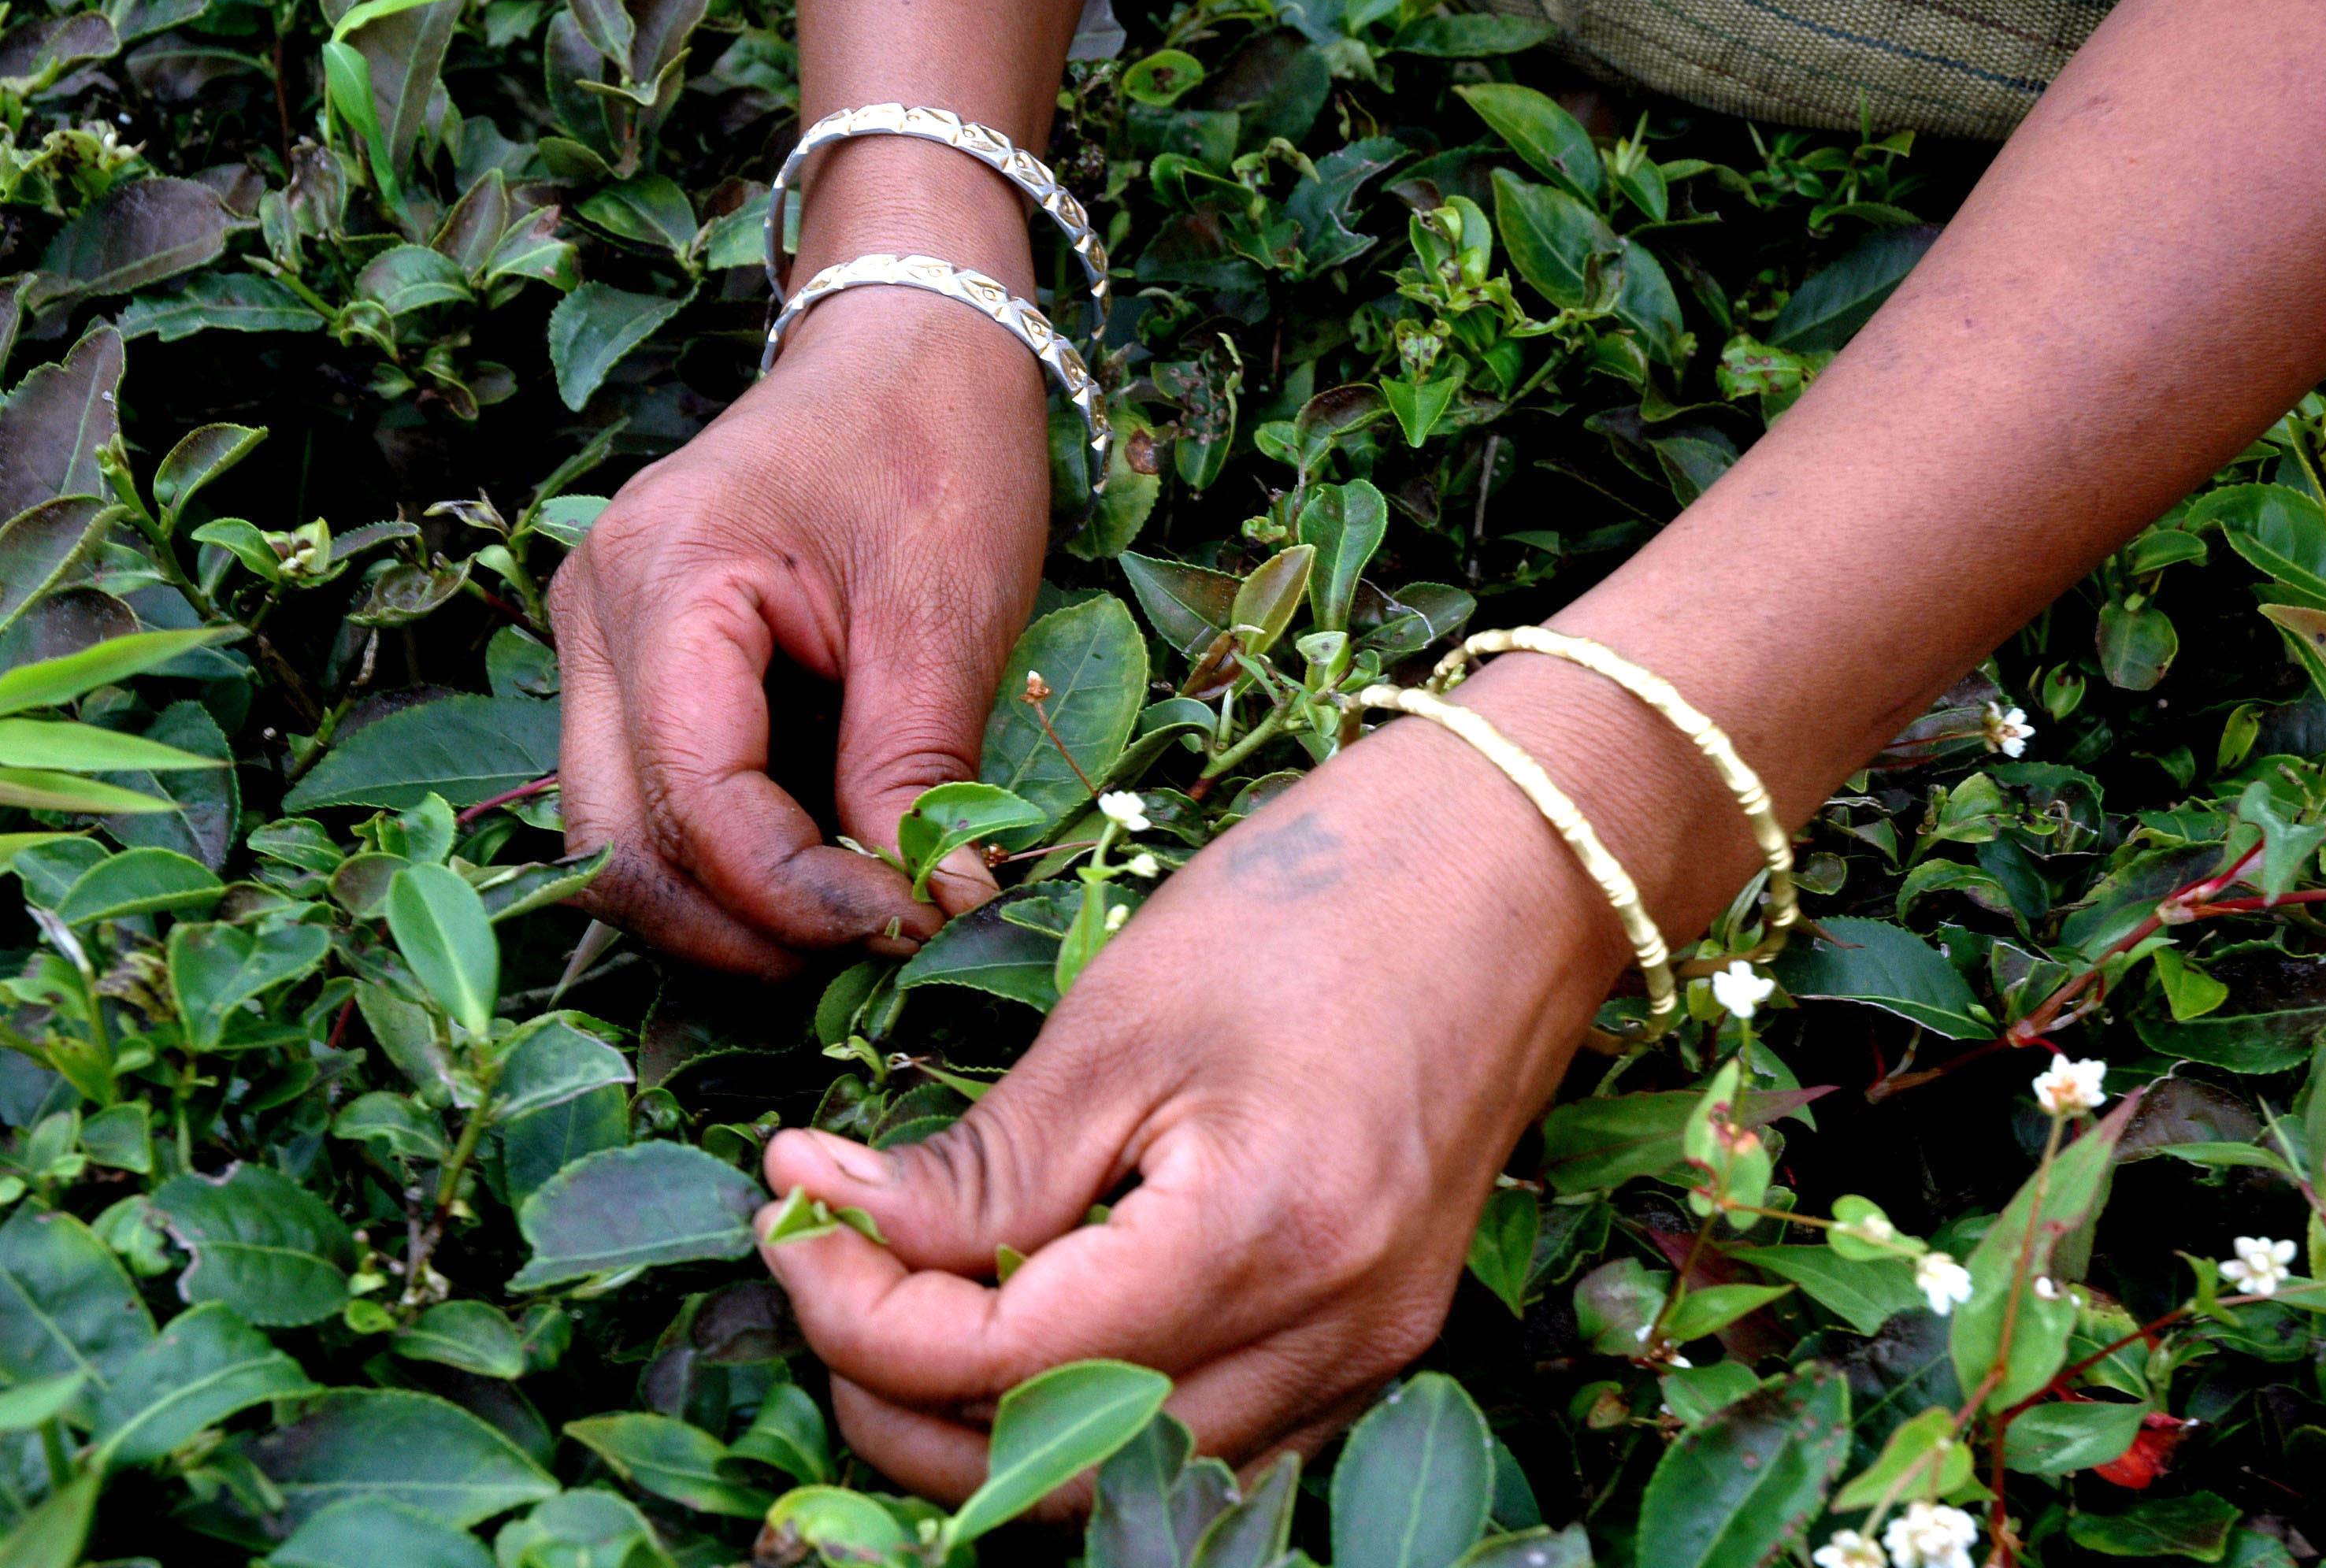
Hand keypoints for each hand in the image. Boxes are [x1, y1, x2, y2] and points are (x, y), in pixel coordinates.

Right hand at [551, 284, 1049, 975]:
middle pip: (617, 844)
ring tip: (856, 916)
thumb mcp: (948, 612)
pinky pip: (649, 800)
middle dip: (742, 930)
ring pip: (617, 841)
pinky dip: (727, 861)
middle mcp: (597, 614)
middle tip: (873, 950)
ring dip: (727, 911)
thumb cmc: (934, 444)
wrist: (906, 343)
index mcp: (667, 579)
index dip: (793, 894)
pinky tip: (823, 866)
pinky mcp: (631, 666)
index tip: (905, 929)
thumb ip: (921, 771)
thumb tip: (935, 915)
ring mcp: (598, 641)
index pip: (692, 799)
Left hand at [756, 707, 1633, 1502]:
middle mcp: (1333, 1335)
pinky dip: (1107, 1415)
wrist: (1517, 865)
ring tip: (913, 1310)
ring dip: (1000, 1429)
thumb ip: (983, 1165)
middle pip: (1066, 1470)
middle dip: (907, 1405)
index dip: (858, 1310)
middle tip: (827, 1279)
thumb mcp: (1125, 1016)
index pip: (1003, 1363)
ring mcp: (1373, 1350)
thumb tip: (824, 1216)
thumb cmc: (1321, 901)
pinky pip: (1222, 1440)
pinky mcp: (1384, 1335)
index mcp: (1260, 1239)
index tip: (789, 1215)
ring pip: (1143, 1478)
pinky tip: (1044, 1334)